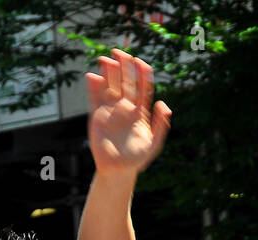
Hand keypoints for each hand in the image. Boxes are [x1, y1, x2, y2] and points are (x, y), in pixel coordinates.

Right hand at [85, 51, 172, 179]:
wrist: (118, 171)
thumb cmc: (137, 159)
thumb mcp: (154, 143)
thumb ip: (161, 125)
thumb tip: (164, 104)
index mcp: (140, 112)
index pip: (142, 88)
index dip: (141, 74)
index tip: (140, 62)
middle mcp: (125, 108)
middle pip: (124, 83)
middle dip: (123, 67)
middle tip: (120, 51)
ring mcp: (110, 111)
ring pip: (109, 87)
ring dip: (108, 73)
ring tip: (106, 59)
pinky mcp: (97, 117)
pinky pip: (94, 99)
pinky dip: (93, 88)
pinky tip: (92, 76)